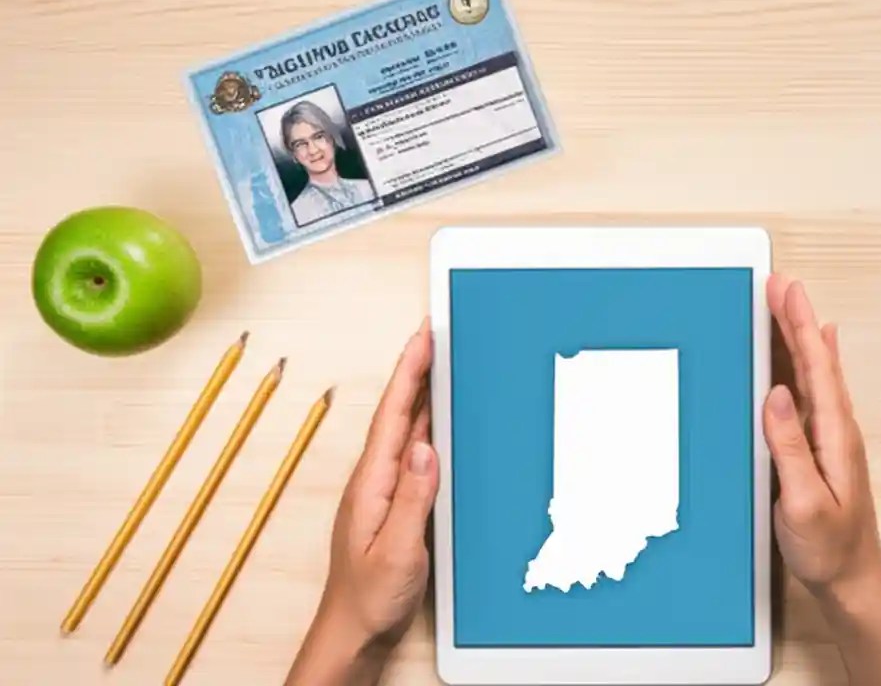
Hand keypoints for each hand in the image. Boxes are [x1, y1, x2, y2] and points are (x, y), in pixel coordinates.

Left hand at [287, 317, 438, 685]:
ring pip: (407, 431)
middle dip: (417, 370)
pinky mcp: (396, 504)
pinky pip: (413, 454)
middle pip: (399, 413)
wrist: (353, 632)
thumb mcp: (398, 550)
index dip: (409, 372)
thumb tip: (426, 447)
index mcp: (373, 483)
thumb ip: (414, 498)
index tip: (423, 336)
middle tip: (436, 334)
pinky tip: (439, 423)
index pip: (393, 415)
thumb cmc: (370, 599)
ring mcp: (384, 490)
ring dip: (422, 395)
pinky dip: (427, 428)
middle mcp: (376, 479)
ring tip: (441, 363)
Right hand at [765, 275, 880, 684]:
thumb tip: (778, 396)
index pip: (817, 369)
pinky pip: (811, 392)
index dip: (800, 327)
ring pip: (814, 373)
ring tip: (786, 304)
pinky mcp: (820, 448)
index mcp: (834, 436)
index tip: (787, 292)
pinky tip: (806, 354)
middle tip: (781, 283)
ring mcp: (830, 438)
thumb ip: (791, 449)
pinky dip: (805, 364)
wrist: (851, 580)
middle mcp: (837, 429)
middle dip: (797, 319)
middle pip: (816, 362)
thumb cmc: (828, 548)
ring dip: (799, 336)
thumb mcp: (804, 502)